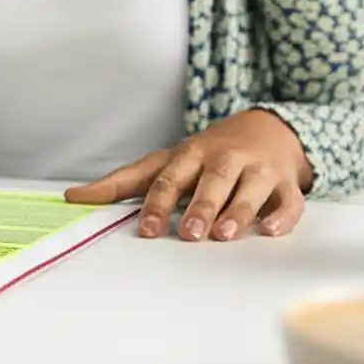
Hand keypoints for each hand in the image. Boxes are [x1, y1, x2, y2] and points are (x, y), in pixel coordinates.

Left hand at [65, 110, 312, 240]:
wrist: (268, 128)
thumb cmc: (208, 154)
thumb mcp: (165, 162)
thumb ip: (122, 183)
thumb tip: (73, 197)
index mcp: (191, 155)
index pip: (169, 179)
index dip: (157, 204)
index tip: (146, 230)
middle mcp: (225, 160)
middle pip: (212, 182)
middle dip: (200, 206)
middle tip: (189, 233)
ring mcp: (258, 170)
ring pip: (250, 189)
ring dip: (238, 212)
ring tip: (224, 235)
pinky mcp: (286, 183)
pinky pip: (290, 201)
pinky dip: (283, 216)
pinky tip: (270, 230)